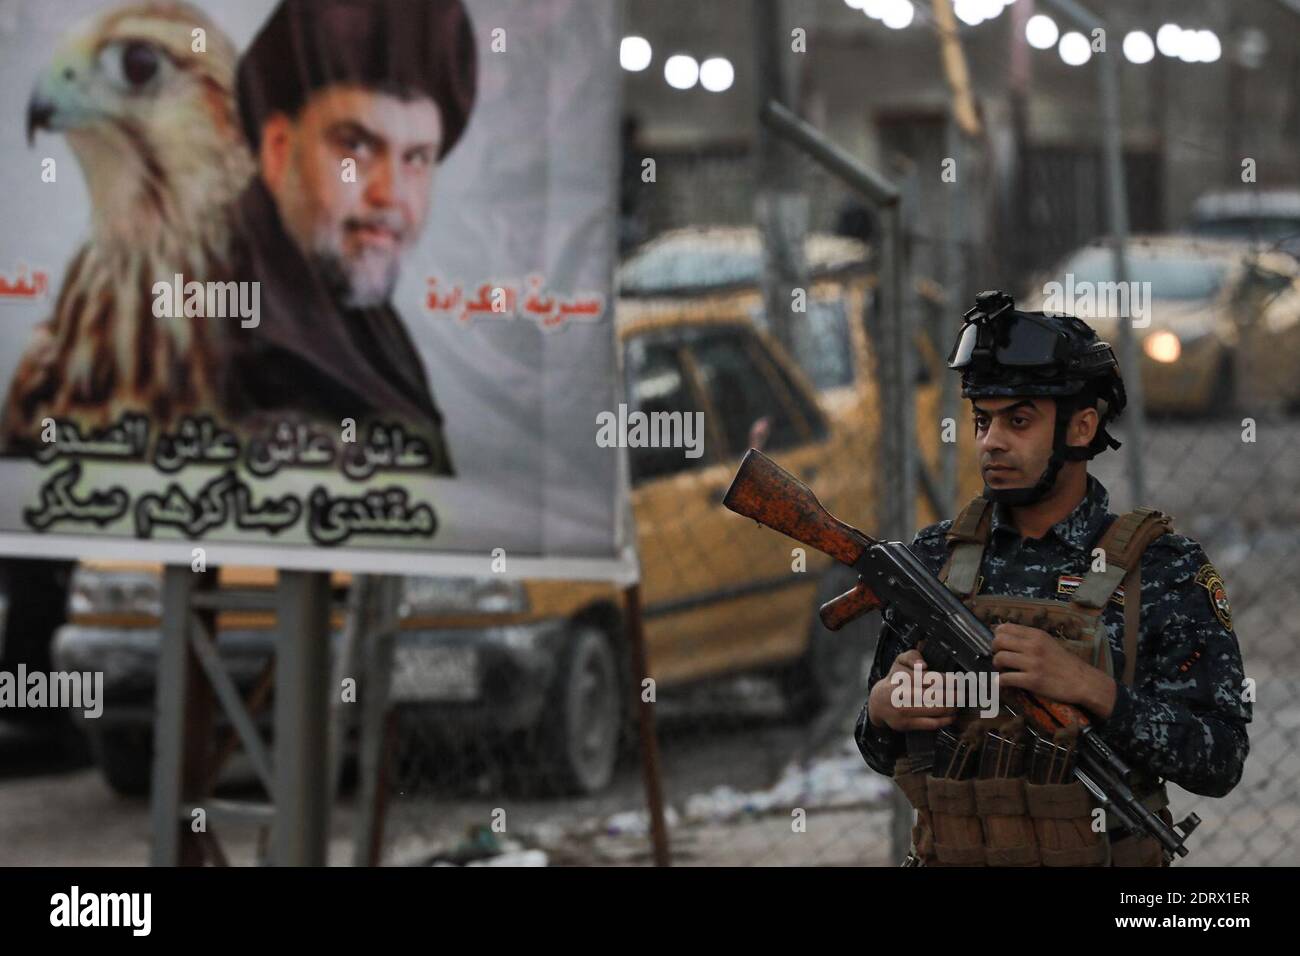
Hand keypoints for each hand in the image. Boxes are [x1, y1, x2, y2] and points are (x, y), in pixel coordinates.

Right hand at [868, 647, 956, 731]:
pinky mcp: (907, 725)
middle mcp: (903, 695)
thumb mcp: (899, 661)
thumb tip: (924, 665)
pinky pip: (932, 724)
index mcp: (903, 678)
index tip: (959, 680)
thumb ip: (913, 656)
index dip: (950, 680)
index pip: (933, 679)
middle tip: (964, 692)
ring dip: (953, 707)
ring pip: (937, 710)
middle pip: (938, 696)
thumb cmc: (895, 680)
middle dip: (955, 694)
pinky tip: (951, 715)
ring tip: (959, 702)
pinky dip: (946, 720)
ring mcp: (904, 711)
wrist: (878, 703)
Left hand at [990, 623, 1115, 716]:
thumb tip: (1004, 637)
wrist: (1083, 681)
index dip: (997, 636)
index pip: (1004, 628)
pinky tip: (1003, 683)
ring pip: (999, 658)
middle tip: (1000, 658)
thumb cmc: (1065, 663)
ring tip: (1003, 670)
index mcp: (1036, 634)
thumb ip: (1029, 639)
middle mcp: (1033, 646)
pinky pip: (1006, 678)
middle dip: (994, 650)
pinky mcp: (1033, 681)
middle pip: (998, 641)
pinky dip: (1000, 682)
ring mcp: (1033, 663)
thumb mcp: (1048, 643)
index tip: (1001, 645)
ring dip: (997, 666)